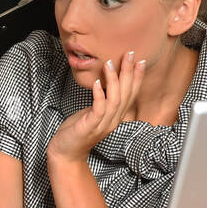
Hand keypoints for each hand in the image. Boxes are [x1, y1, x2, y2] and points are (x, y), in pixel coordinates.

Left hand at [47, 50, 144, 165]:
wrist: (66, 153)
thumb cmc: (77, 132)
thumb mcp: (92, 114)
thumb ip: (101, 102)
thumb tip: (103, 84)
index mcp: (115, 116)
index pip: (131, 95)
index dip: (137, 78)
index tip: (140, 61)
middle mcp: (113, 120)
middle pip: (126, 94)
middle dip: (128, 73)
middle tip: (129, 54)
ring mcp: (103, 124)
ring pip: (114, 100)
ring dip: (113, 80)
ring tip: (110, 63)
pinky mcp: (90, 127)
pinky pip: (98, 109)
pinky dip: (99, 95)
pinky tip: (98, 83)